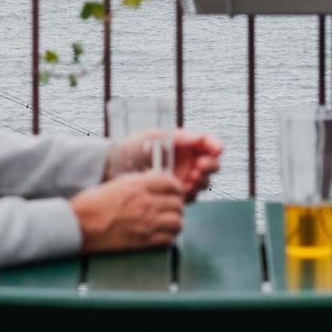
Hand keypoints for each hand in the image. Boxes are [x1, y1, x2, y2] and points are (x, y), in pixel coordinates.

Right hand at [71, 171, 184, 251]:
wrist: (79, 224)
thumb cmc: (92, 203)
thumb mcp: (117, 183)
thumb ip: (139, 182)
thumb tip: (155, 183)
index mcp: (138, 186)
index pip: (171, 183)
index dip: (177, 187)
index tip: (175, 191)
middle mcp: (145, 203)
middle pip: (178, 203)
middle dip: (177, 205)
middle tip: (173, 208)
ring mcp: (146, 223)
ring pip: (177, 222)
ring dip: (176, 222)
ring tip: (169, 222)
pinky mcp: (142, 241)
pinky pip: (168, 240)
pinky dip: (169, 238)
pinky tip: (163, 235)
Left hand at [106, 129, 223, 196]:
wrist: (115, 168)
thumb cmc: (134, 147)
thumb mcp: (155, 136)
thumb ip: (178, 137)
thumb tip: (199, 138)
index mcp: (186, 145)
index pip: (209, 144)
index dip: (215, 146)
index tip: (216, 149)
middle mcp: (188, 162)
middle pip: (212, 165)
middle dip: (210, 166)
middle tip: (199, 167)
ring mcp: (184, 178)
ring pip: (204, 181)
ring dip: (202, 180)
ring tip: (191, 178)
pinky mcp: (176, 194)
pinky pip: (192, 196)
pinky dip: (192, 193)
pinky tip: (183, 189)